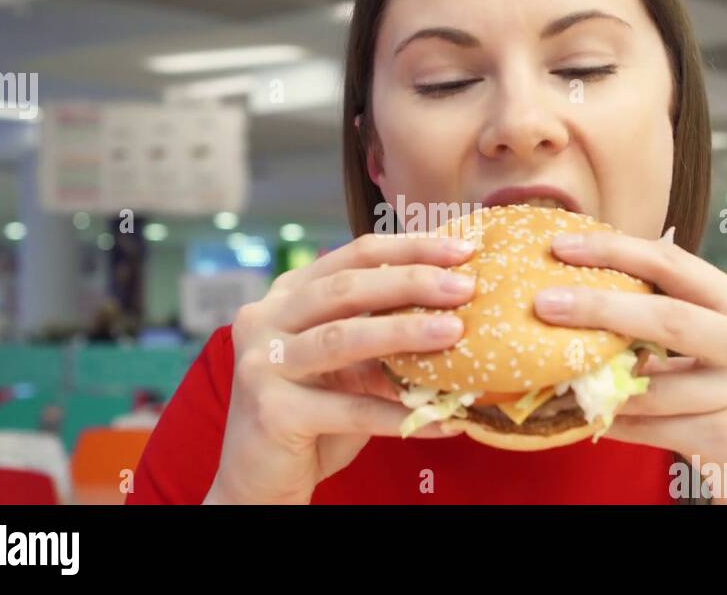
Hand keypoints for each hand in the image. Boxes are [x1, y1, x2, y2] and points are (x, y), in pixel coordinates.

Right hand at [205, 234, 475, 503]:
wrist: (261, 478)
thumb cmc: (313, 414)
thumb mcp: (351, 366)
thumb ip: (384, 336)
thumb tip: (459, 317)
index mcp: (288, 294)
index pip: (354, 256)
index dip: (409, 249)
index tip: (463, 250)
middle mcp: (266, 318)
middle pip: (347, 288)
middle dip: (412, 282)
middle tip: (465, 287)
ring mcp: (263, 363)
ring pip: (343, 338)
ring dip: (405, 333)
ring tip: (455, 332)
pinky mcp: (272, 410)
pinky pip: (349, 409)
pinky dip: (400, 415)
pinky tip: (444, 420)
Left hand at [533, 229, 726, 503]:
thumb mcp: (718, 346)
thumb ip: (669, 318)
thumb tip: (581, 292)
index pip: (674, 262)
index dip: (615, 250)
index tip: (561, 246)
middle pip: (668, 317)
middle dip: (599, 307)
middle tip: (543, 303)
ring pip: (653, 387)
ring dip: (599, 384)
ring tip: (556, 375)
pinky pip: (653, 428)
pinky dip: (615, 422)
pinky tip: (590, 416)